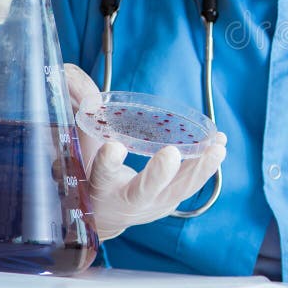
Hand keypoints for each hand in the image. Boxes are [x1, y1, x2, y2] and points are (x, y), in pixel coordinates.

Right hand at [64, 64, 225, 240]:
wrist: (105, 215)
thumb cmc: (92, 173)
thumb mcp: (80, 147)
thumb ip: (80, 112)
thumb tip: (67, 72)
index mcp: (98, 189)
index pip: (100, 176)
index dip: (107, 163)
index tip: (114, 147)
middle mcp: (126, 202)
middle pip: (144, 191)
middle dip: (158, 174)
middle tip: (171, 154)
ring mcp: (153, 205)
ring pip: (178, 190)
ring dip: (199, 168)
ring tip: (217, 147)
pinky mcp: (172, 201)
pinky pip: (193, 183)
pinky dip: (207, 164)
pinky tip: (220, 144)